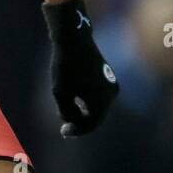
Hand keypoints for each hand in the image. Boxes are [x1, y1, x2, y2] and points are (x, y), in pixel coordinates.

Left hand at [42, 0, 119, 137]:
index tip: (63, 132)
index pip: (91, 124)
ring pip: (98, 107)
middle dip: (80, 122)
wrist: (74, 40)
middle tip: (64, 126)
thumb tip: (72, 123)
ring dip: (84, 112)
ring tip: (68, 112)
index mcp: (101, 100)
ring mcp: (112, 86)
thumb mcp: (60, 93)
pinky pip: (99, 97)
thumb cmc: (65, 67)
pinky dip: (89, 102)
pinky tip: (76, 100)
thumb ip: (67, 112)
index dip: (76, 131)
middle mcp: (111, 94)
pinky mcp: (109, 78)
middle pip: (96, 117)